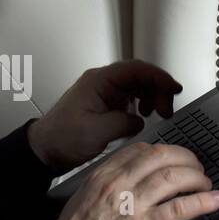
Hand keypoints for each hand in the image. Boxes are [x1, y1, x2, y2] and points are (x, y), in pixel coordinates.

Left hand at [27, 59, 182, 173]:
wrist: (45, 149)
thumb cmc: (61, 138)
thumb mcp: (97, 132)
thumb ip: (124, 122)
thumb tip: (140, 120)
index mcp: (98, 81)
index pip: (136, 69)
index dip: (158, 76)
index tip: (173, 88)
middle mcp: (102, 83)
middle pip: (139, 76)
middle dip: (158, 89)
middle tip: (167, 108)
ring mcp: (104, 93)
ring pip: (137, 86)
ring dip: (152, 97)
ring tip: (157, 114)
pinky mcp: (105, 104)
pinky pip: (130, 98)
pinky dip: (142, 105)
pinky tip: (142, 118)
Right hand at [49, 141, 218, 219]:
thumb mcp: (86, 198)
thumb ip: (108, 185)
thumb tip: (131, 181)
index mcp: (105, 175)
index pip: (141, 150)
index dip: (164, 151)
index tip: (174, 158)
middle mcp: (120, 184)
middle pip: (162, 156)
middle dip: (186, 158)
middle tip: (196, 168)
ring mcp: (134, 204)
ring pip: (174, 176)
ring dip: (197, 177)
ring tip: (206, 184)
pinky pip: (181, 207)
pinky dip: (203, 201)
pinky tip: (215, 200)